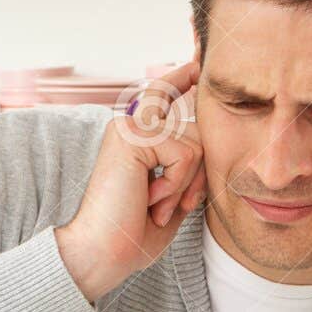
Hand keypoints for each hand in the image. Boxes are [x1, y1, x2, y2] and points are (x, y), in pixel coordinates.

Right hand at [55, 62, 206, 303]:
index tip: (197, 57)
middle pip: (200, 131)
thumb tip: (211, 139)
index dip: (182, 76)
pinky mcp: (132, 135)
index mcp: (138, 139)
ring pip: (196, 145)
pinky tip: (149, 199)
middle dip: (199, 177)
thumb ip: (188, 167)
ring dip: (185, 186)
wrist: (100, 254)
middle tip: (169, 206)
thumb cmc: (133, 233)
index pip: (165, 97)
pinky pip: (185, 155)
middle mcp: (132, 126)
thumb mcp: (172, 196)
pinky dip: (176, 186)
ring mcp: (130, 126)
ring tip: (154, 205)